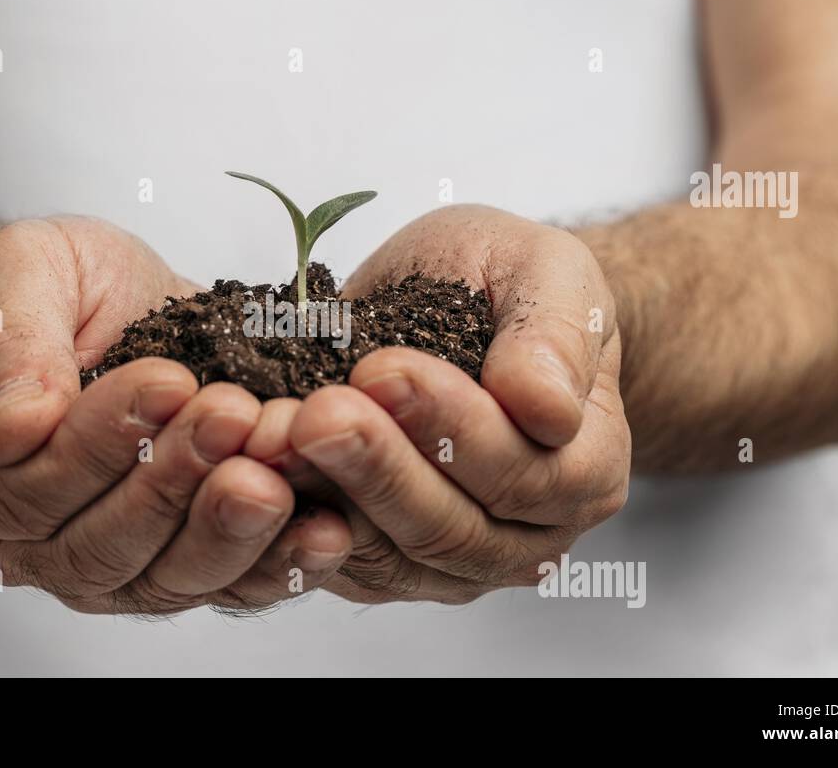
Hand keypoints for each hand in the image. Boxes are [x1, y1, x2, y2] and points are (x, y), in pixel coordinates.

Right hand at [0, 217, 352, 614]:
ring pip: (164, 577)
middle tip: (233, 417)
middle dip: (171, 481)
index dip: (98, 440)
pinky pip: (227, 585)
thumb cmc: (57, 287)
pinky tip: (323, 530)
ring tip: (274, 476)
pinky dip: (277, 564)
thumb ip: (10, 342)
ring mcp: (108, 565)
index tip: (167, 379)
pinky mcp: (181, 566)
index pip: (24, 484)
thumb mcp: (20, 272)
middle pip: (97, 546)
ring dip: (225, 529)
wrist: (112, 306)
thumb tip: (10, 431)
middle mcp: (29, 541)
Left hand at [287, 204, 629, 603]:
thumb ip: (555, 331)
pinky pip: (332, 560)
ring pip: (384, 555)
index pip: (523, 473)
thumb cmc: (508, 285)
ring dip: (325, 495)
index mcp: (585, 470)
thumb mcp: (547, 270)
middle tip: (316, 412)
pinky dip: (289, 518)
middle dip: (376, 467)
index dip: (450, 425)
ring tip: (274, 433)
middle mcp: (525, 537)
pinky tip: (252, 465)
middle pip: (448, 527)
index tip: (383, 368)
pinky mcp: (379, 567)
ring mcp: (450, 564)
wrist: (459, 306)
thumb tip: (546, 407)